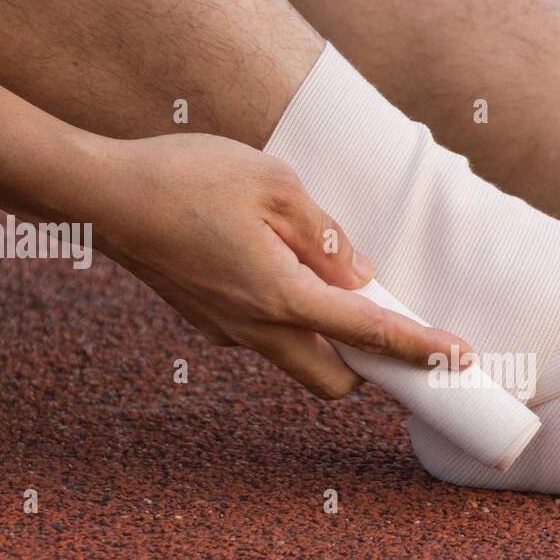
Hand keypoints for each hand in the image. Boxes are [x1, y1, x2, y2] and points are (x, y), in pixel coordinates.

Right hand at [88, 133, 469, 398]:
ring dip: (327, 338)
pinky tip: (274, 264)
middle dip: (369, 369)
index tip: (460, 361)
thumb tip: (361, 278)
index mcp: (281, 296)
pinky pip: (264, 334)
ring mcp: (226, 332)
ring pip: (296, 359)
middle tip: (389, 328)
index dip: (421, 349)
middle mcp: (255, 330)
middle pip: (332, 381)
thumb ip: (327, 236)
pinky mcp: (206, 322)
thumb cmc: (186, 178)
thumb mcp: (274, 184)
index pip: (368, 334)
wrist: (98, 195)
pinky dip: (288, 316)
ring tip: (322, 276)